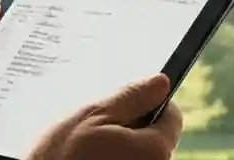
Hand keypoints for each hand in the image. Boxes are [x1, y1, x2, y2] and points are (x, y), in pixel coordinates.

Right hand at [28, 75, 183, 159]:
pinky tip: (84, 157)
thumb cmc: (62, 157)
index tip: (127, 101)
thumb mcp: (93, 116)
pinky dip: (108, 157)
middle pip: (153, 136)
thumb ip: (131, 97)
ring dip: (116, 142)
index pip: (171, 117)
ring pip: (135, 151)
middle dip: (130, 125)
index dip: (150, 103)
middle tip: (96, 124)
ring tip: (84, 144)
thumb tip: (160, 82)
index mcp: (154, 149)